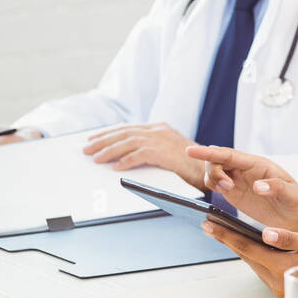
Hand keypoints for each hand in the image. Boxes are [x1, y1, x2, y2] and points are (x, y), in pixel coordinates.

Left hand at [82, 123, 199, 186]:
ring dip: (109, 151)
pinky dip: (126, 161)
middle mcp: (159, 130)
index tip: (92, 140)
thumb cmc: (191, 165)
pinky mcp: (164, 152)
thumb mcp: (170, 151)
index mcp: (160, 128)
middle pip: (124, 133)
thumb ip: (151, 149)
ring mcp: (162, 140)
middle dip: (103, 141)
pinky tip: (116, 167)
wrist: (212, 168)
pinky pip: (139, 155)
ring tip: (95, 159)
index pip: (128, 128)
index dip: (108, 134)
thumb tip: (125, 156)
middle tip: (86, 149)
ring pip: (128, 142)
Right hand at [185, 144, 297, 232]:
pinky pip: (215, 186)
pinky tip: (219, 196)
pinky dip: (211, 188)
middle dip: (213, 170)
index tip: (190, 151)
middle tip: (226, 187)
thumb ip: (276, 188)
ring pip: (213, 172)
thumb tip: (257, 185)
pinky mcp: (234, 194)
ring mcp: (238, 181)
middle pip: (217, 160)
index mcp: (258, 164)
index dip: (209, 152)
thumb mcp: (292, 194)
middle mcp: (246, 170)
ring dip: (213, 180)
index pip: (229, 154)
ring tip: (228, 191)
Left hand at [201, 221, 297, 297]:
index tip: (210, 225)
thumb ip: (291, 239)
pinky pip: (265, 272)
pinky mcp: (286, 291)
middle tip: (211, 226)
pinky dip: (257, 259)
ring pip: (255, 266)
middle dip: (229, 241)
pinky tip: (253, 248)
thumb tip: (266, 233)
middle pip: (247, 258)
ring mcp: (281, 289)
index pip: (248, 249)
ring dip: (243, 250)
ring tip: (227, 234)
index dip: (227, 236)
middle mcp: (278, 283)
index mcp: (283, 269)